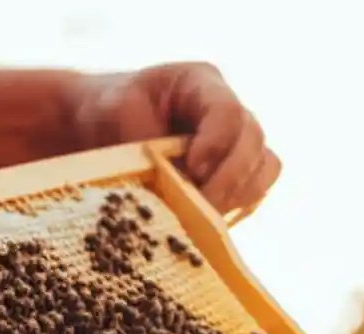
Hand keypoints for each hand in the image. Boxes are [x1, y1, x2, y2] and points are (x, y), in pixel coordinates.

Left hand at [71, 62, 279, 213]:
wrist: (99, 126)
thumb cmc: (108, 113)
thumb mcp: (117, 113)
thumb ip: (150, 142)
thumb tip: (183, 184)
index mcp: (200, 83)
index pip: (228, 111)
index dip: (217, 143)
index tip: (193, 171)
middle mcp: (227, 110)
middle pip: (254, 142)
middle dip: (229, 178)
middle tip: (199, 205)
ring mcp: (235, 141)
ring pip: (264, 169)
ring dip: (236, 196)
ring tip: (202, 216)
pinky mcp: (233, 173)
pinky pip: (253, 193)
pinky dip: (235, 209)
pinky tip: (205, 221)